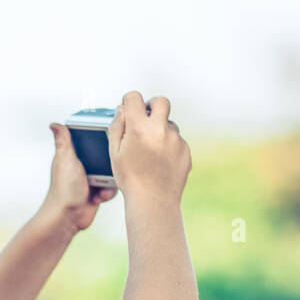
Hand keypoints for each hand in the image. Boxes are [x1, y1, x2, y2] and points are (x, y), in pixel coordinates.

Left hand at [40, 122, 117, 234]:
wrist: (68, 217)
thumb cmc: (63, 189)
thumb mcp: (65, 159)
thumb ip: (64, 141)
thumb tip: (54, 124)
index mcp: (75, 155)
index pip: (92, 140)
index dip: (102, 138)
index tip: (111, 138)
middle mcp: (83, 166)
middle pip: (105, 156)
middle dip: (110, 163)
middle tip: (109, 168)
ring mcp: (91, 179)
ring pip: (111, 172)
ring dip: (109, 181)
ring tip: (100, 188)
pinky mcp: (97, 192)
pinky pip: (111, 187)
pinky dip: (108, 193)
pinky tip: (100, 197)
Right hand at [108, 91, 190, 205]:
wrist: (153, 202)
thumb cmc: (130, 178)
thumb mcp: (114, 153)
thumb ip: (116, 127)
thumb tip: (122, 110)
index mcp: (139, 128)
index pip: (134, 98)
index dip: (129, 102)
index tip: (129, 110)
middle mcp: (160, 130)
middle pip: (161, 101)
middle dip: (152, 106)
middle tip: (146, 118)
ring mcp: (176, 140)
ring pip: (169, 124)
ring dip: (161, 130)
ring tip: (151, 152)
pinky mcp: (185, 150)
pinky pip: (177, 140)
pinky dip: (169, 146)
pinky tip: (161, 162)